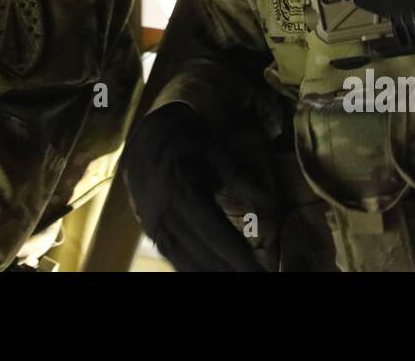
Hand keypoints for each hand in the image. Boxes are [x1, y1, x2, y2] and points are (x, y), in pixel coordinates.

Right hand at [122, 102, 263, 270]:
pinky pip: (173, 259)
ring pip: (187, 262)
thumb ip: (240, 177)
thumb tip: (272, 202)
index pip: (218, 235)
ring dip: (214, 274)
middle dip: (232, 271)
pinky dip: (193, 271)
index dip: (241, 259)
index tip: (262, 272)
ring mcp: (155, 226)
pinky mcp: (151, 231)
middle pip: (204, 255)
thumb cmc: (184, 139)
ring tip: (239, 277)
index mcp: (183, 192)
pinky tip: (210, 275)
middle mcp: (166, 214)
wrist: (143, 137)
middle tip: (258, 277)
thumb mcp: (214, 148)